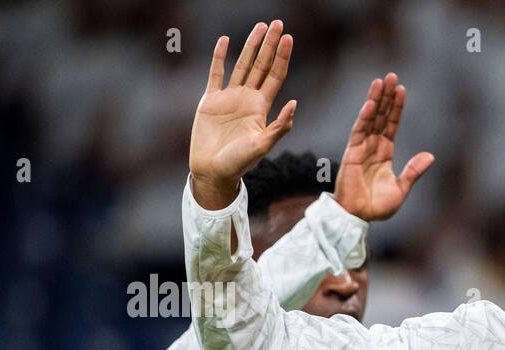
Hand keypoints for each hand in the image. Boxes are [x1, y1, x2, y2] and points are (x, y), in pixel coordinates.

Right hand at [189, 20, 295, 208]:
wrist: (212, 171)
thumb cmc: (239, 164)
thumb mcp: (262, 146)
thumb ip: (278, 126)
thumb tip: (294, 103)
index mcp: (262, 108)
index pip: (275, 76)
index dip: (282, 57)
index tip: (288, 38)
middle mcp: (247, 99)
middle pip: (262, 65)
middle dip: (270, 45)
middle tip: (277, 23)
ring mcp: (229, 98)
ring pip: (242, 65)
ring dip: (251, 46)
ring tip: (260, 26)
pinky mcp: (210, 100)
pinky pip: (215, 74)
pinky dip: (219, 57)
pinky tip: (225, 41)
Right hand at [334, 73, 433, 220]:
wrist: (358, 217)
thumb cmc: (376, 206)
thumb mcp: (401, 188)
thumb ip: (414, 171)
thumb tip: (430, 155)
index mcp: (384, 153)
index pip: (391, 125)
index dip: (396, 108)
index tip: (402, 90)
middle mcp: (372, 146)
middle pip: (381, 116)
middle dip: (386, 96)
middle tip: (392, 76)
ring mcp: (361, 148)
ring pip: (370, 119)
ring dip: (375, 100)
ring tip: (381, 81)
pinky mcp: (352, 153)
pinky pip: (359, 131)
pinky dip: (365, 117)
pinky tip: (371, 104)